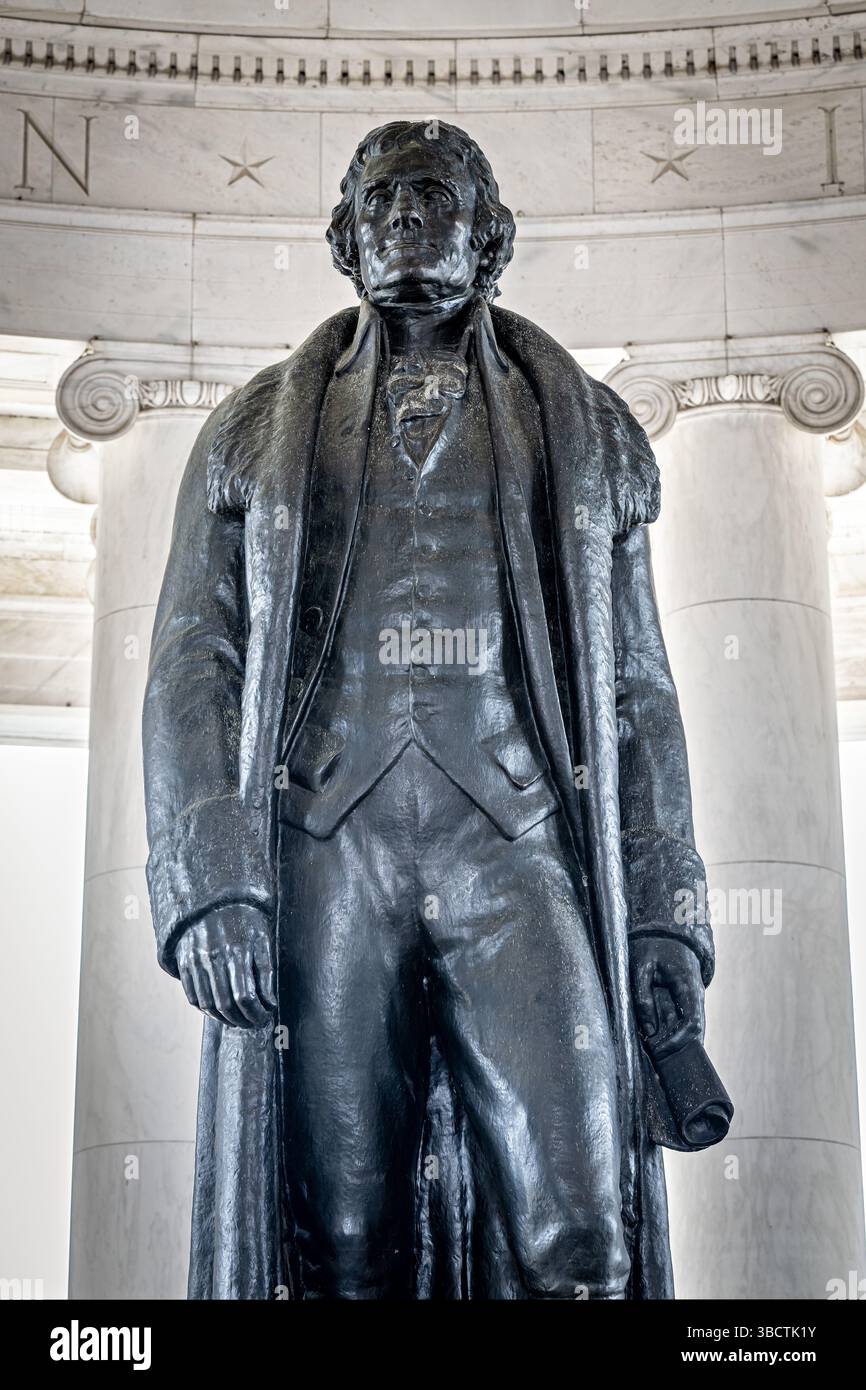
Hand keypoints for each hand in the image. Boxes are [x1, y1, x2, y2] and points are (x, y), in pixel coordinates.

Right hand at [176, 904, 276, 1028]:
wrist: (215, 900)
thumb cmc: (245, 921)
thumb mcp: (263, 941)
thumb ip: (267, 973)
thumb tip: (269, 1004)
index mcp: (237, 951)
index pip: (245, 996)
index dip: (256, 1013)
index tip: (264, 1018)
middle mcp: (213, 957)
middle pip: (226, 1004)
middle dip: (242, 1020)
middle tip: (253, 1023)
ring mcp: (196, 960)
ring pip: (208, 1004)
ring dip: (224, 1019)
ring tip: (238, 1020)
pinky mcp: (184, 962)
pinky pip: (192, 996)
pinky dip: (206, 1010)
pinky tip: (219, 1011)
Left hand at [629, 936, 703, 1058]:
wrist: (666, 932)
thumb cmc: (651, 947)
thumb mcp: (639, 968)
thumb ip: (643, 998)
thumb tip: (650, 1030)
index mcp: (688, 986)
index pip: (692, 1022)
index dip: (678, 1041)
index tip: (657, 1049)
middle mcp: (696, 995)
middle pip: (697, 1031)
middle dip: (678, 1048)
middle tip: (655, 1058)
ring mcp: (695, 998)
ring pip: (693, 1029)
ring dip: (678, 1043)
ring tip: (655, 1053)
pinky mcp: (689, 1000)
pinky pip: (687, 1022)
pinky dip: (677, 1035)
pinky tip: (661, 1044)